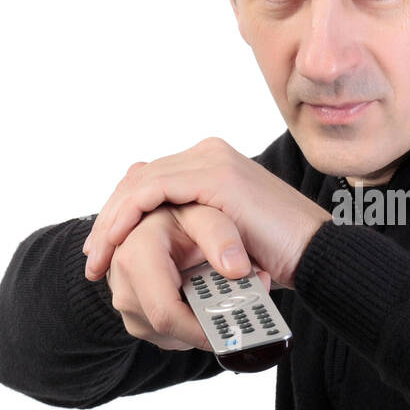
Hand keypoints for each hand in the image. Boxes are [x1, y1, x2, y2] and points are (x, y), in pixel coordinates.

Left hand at [81, 137, 331, 289]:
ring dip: (112, 221)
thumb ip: (196, 231)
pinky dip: (128, 216)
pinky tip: (115, 242)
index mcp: (213, 162)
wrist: (317, 255)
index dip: (121, 212)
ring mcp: (212, 160)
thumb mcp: (225, 239)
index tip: (103, 250)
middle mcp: (210, 152)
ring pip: (140, 183)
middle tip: (92, 257)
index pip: (151, 179)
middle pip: (140, 177)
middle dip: (110, 218)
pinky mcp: (215, 177)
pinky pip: (153, 190)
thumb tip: (164, 249)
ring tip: (97, 257)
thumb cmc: (279, 255)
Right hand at [104, 203, 272, 351]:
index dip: (199, 328)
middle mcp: (123, 280)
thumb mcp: (206, 215)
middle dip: (205, 326)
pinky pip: (164, 334)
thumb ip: (222, 236)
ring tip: (220, 298)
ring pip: (168, 334)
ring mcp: (124, 300)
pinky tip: (200, 301)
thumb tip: (237, 269)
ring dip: (199, 324)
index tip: (229, 331)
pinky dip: (187, 324)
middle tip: (237, 316)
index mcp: (137, 252)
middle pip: (168, 327)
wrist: (159, 221)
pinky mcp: (131, 314)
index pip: (165, 310)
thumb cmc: (182, 216)